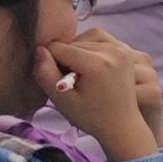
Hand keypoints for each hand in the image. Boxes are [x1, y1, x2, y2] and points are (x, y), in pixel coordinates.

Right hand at [46, 26, 162, 160]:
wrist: (122, 124)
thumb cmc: (90, 116)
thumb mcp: (62, 100)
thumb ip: (45, 73)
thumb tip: (38, 49)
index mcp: (97, 64)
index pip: (57, 48)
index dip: (51, 63)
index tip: (62, 82)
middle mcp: (112, 51)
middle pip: (70, 43)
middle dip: (64, 59)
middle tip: (72, 83)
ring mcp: (120, 49)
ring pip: (81, 40)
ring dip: (75, 53)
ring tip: (81, 76)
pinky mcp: (124, 50)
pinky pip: (96, 38)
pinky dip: (87, 48)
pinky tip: (88, 67)